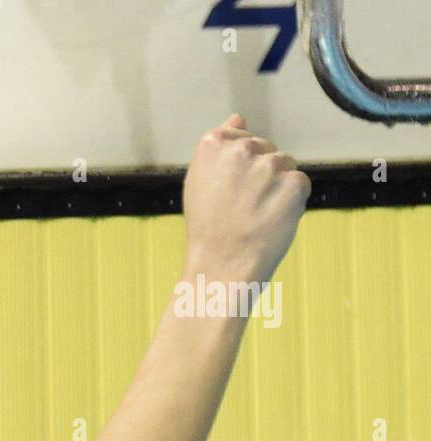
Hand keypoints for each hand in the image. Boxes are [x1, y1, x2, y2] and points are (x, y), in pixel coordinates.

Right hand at [182, 114, 310, 282]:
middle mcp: (241, 148)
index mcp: (213, 143)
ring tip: (256, 215)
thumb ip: (221, 147)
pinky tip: (271, 220)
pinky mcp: (294, 182)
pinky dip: (292, 202)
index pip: (241, 138)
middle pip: (266, 150)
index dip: (238, 168)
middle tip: (242, 208)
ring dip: (278, 188)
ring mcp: (269, 164)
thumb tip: (238, 117)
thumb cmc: (208, 226)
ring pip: (285, 166)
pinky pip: (300, 184)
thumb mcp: (200, 180)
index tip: (227, 191)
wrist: (221, 264)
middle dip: (261, 175)